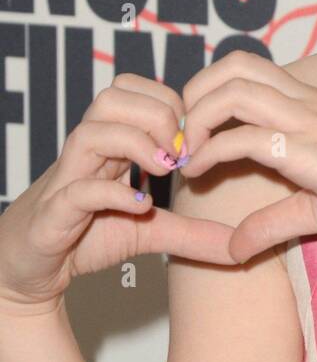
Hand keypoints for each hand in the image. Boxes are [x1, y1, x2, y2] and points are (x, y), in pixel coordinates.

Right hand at [0, 74, 238, 313]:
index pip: (137, 90)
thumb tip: (239, 247)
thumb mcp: (150, 232)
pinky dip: (113, 193)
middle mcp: (88, 151)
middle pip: (113, 96)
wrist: (32, 270)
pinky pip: (78, 188)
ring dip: (135, 142)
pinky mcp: (54, 212)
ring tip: (163, 171)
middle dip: (157, 115)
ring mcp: (68, 178)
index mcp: (110, 142)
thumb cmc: (86, 235)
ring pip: (92, 129)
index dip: (172, 104)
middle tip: (182, 152)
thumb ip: (192, 233)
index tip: (196, 139)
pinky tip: (141, 206)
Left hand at [179, 51, 316, 261]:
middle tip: (177, 138)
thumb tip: (234, 247)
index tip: (191, 135)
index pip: (247, 69)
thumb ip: (272, 221)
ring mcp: (312, 123)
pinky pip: (246, 137)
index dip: (208, 92)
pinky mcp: (313, 153)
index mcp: (313, 105)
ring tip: (182, 154)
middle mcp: (310, 104)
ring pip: (234, 93)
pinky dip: (211, 152)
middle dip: (193, 96)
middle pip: (233, 67)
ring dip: (196, 120)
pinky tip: (198, 174)